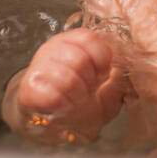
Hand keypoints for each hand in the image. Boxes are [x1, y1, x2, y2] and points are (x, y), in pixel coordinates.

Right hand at [12, 29, 125, 143]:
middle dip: (90, 80)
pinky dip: (64, 104)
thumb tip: (127, 64)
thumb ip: (118, 73)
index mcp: (72, 41)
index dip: (101, 58)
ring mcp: (38, 67)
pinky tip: (65, 107)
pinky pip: (52, 95)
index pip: (89, 38)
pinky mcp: (28, 89)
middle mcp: (52, 49)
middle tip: (88, 89)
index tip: (102, 73)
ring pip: (66, 78)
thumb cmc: (82, 99)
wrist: (53, 119)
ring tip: (77, 100)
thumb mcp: (107, 85)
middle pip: (79, 59)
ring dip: (78, 95)